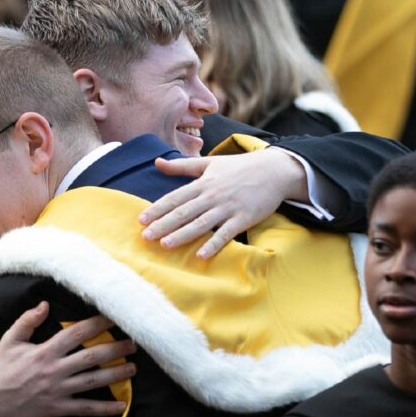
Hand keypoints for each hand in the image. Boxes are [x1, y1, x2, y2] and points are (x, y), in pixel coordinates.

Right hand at [0, 302, 135, 416]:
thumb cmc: (0, 369)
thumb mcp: (10, 340)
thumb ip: (27, 321)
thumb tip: (44, 304)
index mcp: (45, 351)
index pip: (77, 332)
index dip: (98, 323)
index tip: (115, 317)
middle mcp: (54, 370)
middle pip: (91, 356)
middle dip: (115, 349)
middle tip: (134, 344)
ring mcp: (57, 390)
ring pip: (93, 381)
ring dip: (115, 374)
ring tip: (133, 368)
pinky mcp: (57, 409)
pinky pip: (85, 408)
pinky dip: (104, 408)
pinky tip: (121, 406)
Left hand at [139, 150, 305, 258]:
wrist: (274, 171)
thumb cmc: (239, 167)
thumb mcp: (209, 163)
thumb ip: (182, 166)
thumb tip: (157, 162)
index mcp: (203, 183)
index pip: (175, 198)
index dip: (157, 209)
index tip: (141, 219)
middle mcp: (212, 195)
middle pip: (183, 212)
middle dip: (163, 225)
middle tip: (145, 237)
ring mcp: (228, 208)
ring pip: (201, 224)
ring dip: (182, 235)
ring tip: (165, 245)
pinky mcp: (243, 218)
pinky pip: (225, 234)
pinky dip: (213, 244)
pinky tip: (200, 255)